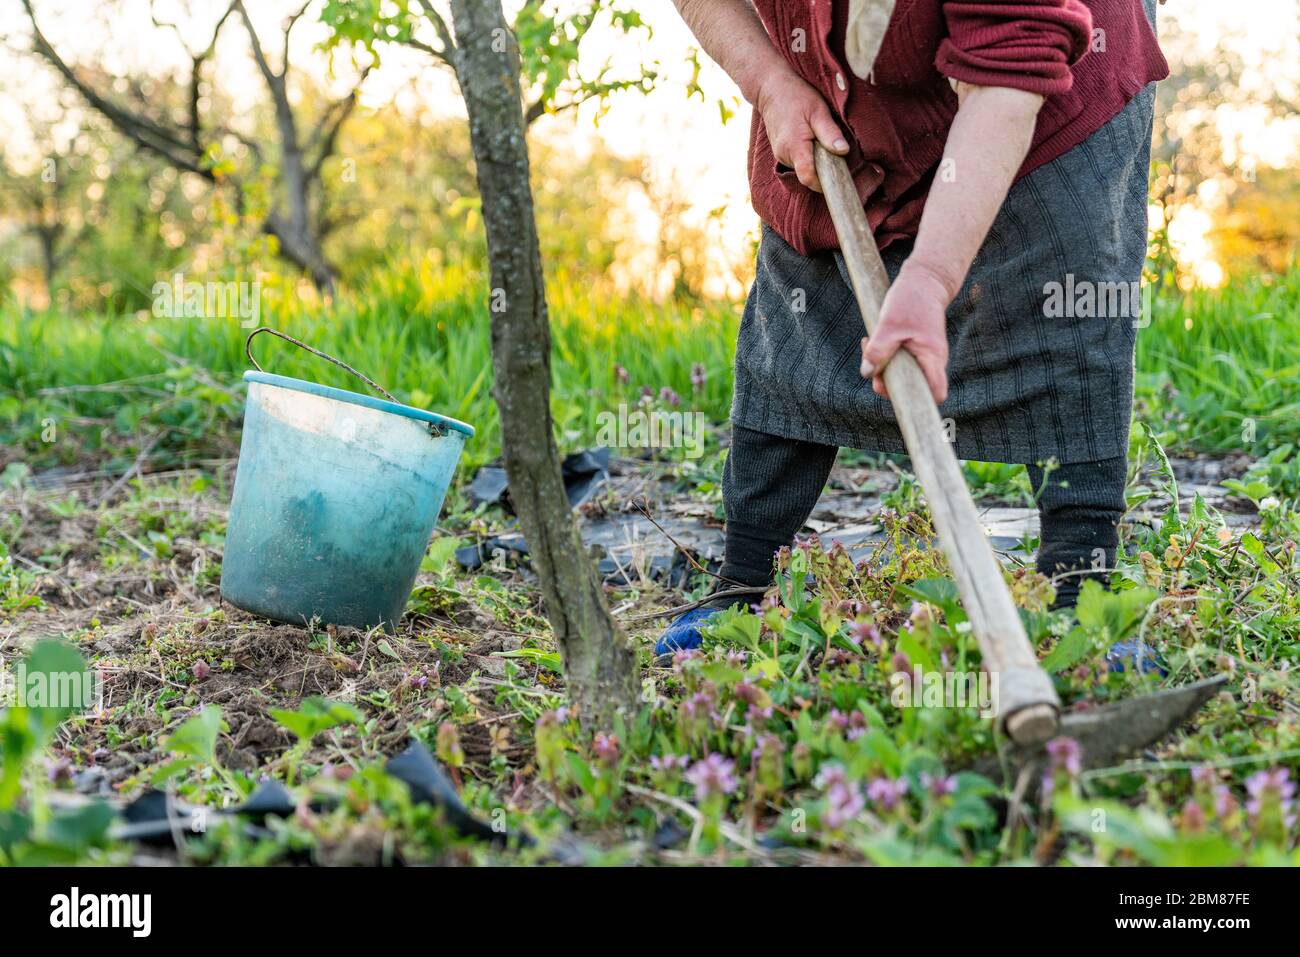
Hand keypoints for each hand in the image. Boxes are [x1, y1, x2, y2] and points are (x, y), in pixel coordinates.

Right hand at [754, 69, 848, 191]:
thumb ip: (830, 133)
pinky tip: (812, 140)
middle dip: (823, 170)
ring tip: (822, 141)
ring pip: (803, 168)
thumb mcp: (818, 111)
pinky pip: (798, 161)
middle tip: (836, 154)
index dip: (823, 184)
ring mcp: (780, 155)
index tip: (838, 181)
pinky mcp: (780, 152)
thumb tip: (843, 152)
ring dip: (816, 161)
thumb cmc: (796, 96)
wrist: (771, 88)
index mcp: (794, 147)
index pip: (808, 178)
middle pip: (807, 174)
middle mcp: (784, 155)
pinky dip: (808, 155)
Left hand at [860, 260, 951, 403]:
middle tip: (870, 364)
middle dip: (887, 382)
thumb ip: (879, 349)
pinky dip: (882, 356)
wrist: (922, 280)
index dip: (917, 401)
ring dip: (881, 366)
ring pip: (900, 374)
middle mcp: (931, 361)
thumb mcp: (889, 324)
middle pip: (911, 388)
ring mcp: (922, 356)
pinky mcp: (913, 350)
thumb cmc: (910, 299)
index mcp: (932, 357)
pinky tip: (871, 341)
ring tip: (867, 344)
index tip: (892, 390)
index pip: (935, 393)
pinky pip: (897, 362)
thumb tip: (867, 373)